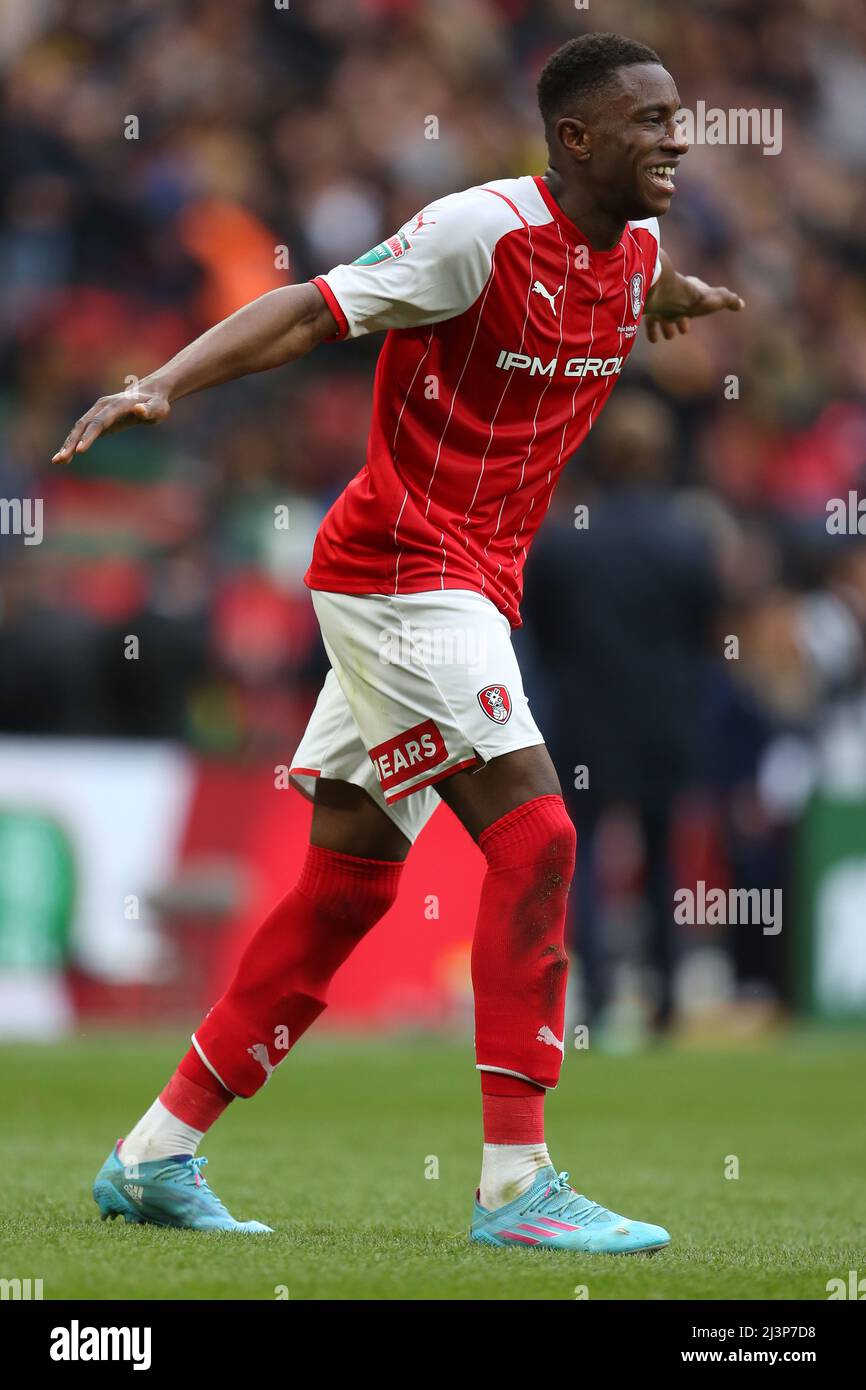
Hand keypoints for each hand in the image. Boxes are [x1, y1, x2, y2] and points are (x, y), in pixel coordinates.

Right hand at [52, 386, 170, 462]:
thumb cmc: (157, 403)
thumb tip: (139, 409)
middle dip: (72, 442)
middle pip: (84, 425)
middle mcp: (103, 406)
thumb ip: (149, 410)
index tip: (80, 451)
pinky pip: (82, 431)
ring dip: (68, 444)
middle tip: (62, 459)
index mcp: (117, 405)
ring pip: (79, 428)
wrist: (149, 393)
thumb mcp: (159, 408)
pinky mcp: (97, 418)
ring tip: (57, 460)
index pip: (100, 422)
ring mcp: (98, 411)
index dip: (89, 436)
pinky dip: (73, 443)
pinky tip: (65, 457)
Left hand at [644, 274, 743, 342]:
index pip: (694, 297)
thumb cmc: (694, 298)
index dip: (696, 308)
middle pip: (678, 307)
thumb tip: (741, 304)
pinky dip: (652, 331)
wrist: (667, 294)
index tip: (696, 318)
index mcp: (691, 290)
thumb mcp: (717, 299)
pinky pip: (649, 321)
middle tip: (682, 331)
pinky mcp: (650, 309)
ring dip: (667, 326)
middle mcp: (675, 294)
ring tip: (669, 337)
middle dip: (680, 319)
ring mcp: (662, 301)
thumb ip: (729, 300)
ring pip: (663, 314)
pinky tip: (654, 340)